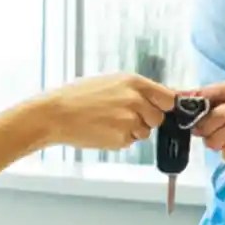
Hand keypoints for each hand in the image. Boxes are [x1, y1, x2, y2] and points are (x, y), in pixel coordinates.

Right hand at [35, 73, 175, 150]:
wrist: (56, 114)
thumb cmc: (78, 96)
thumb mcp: (110, 82)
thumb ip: (135, 90)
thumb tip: (160, 97)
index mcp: (134, 82)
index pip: (168, 97)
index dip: (166, 106)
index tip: (163, 109)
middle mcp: (135, 100)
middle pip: (158, 118)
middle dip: (146, 120)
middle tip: (123, 116)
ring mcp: (129, 120)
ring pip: (144, 132)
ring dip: (132, 131)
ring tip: (108, 122)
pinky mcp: (121, 138)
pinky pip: (130, 142)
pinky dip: (119, 139)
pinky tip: (102, 130)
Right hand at [191, 81, 224, 160]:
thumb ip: (206, 92)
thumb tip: (183, 93)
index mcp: (211, 110)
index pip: (190, 115)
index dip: (188, 112)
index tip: (192, 105)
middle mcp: (215, 127)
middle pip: (197, 130)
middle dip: (214, 117)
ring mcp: (224, 141)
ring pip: (210, 142)